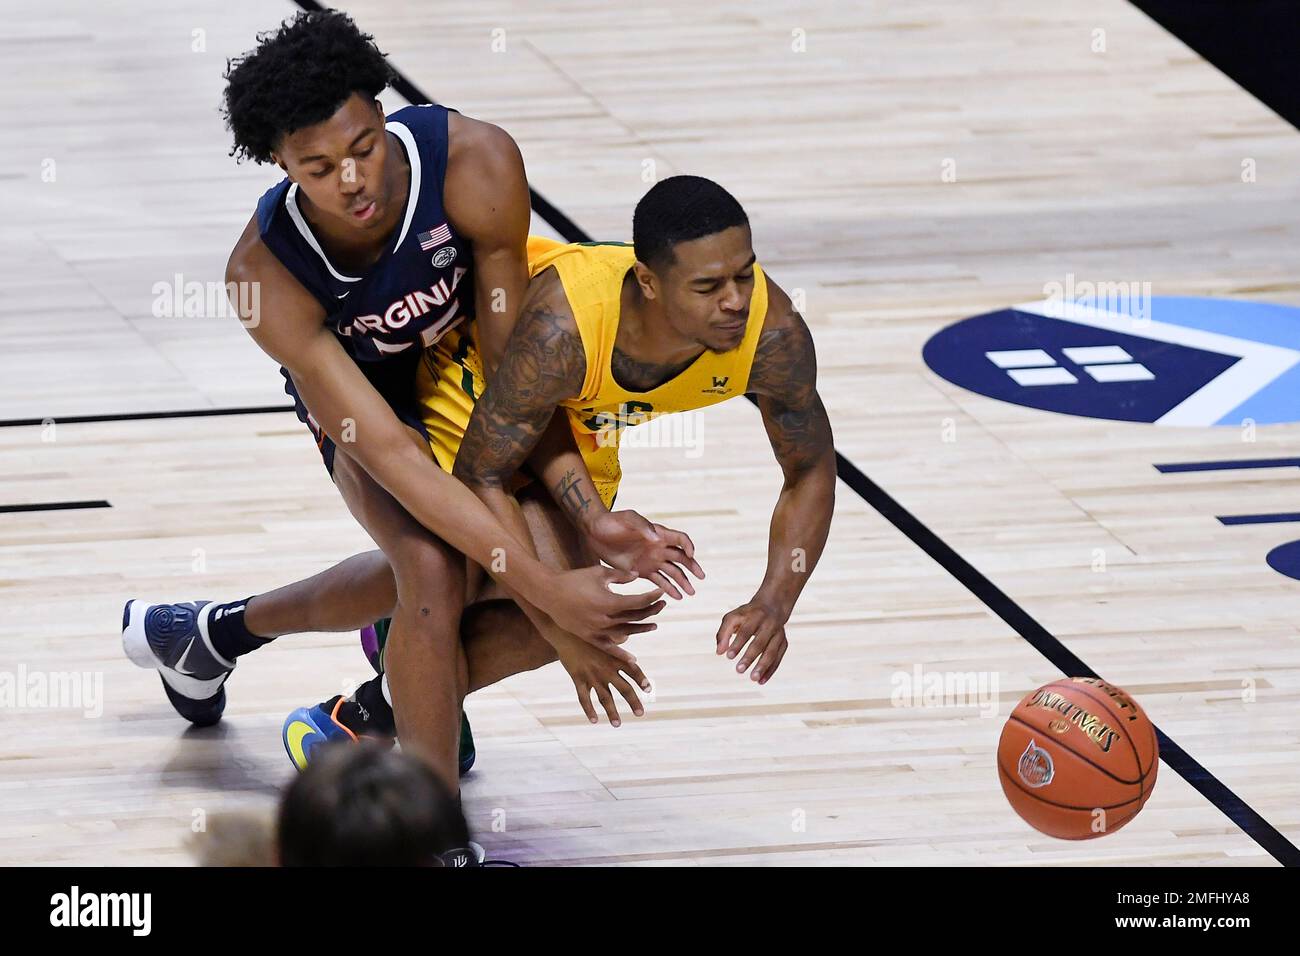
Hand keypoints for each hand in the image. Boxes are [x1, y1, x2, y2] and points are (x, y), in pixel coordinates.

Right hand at [545, 565, 665, 645]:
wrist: (548, 593)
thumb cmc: (574, 579)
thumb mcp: (598, 573)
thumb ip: (620, 575)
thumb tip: (636, 576)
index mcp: (608, 601)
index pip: (637, 602)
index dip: (651, 597)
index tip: (660, 592)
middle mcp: (604, 619)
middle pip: (634, 617)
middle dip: (650, 610)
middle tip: (662, 604)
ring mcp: (596, 630)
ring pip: (624, 632)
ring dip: (640, 629)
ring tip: (654, 625)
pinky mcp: (588, 636)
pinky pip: (607, 647)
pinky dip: (619, 653)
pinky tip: (632, 659)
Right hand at [554, 632, 651, 726]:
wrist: (564, 633)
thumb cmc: (587, 635)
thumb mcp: (605, 639)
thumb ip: (620, 650)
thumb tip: (634, 659)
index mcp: (615, 657)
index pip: (633, 670)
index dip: (642, 680)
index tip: (649, 690)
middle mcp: (606, 668)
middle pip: (624, 688)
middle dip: (633, 702)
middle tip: (640, 714)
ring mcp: (592, 675)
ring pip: (604, 698)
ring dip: (612, 712)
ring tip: (618, 724)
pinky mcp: (578, 678)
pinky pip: (584, 698)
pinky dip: (589, 710)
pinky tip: (594, 720)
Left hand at [585, 509, 704, 599]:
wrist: (594, 532)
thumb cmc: (612, 521)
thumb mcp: (627, 518)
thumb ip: (642, 525)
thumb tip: (657, 538)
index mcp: (658, 533)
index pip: (680, 539)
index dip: (688, 546)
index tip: (691, 556)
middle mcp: (658, 547)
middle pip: (681, 558)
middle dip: (692, 568)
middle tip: (700, 577)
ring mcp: (651, 560)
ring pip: (672, 572)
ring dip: (683, 582)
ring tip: (690, 593)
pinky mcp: (642, 570)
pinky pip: (659, 580)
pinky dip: (668, 588)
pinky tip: (676, 597)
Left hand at [715, 598, 789, 684]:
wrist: (772, 606)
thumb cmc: (747, 615)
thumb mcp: (733, 617)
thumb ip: (723, 633)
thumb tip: (719, 652)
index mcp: (754, 616)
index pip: (746, 631)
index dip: (738, 644)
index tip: (729, 657)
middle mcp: (768, 624)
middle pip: (760, 643)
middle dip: (750, 657)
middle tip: (739, 670)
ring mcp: (778, 634)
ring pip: (772, 652)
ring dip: (763, 666)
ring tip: (752, 678)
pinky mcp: (784, 642)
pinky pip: (778, 658)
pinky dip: (770, 670)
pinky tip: (761, 681)